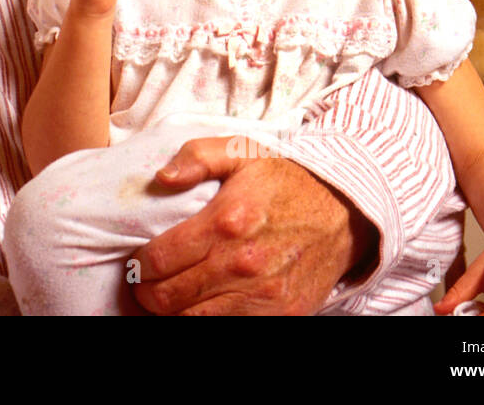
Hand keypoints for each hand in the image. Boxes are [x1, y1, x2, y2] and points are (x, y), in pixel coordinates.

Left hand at [130, 136, 368, 314]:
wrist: (345, 210)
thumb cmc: (287, 180)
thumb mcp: (240, 151)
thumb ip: (195, 158)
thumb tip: (160, 178)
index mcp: (224, 222)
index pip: (159, 259)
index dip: (139, 266)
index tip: (138, 264)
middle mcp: (241, 264)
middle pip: (169, 298)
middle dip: (148, 294)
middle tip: (146, 286)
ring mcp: (262, 296)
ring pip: (193, 322)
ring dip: (173, 314)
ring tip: (169, 300)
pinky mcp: (281, 315)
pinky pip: (229, 331)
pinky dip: (207, 323)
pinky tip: (201, 309)